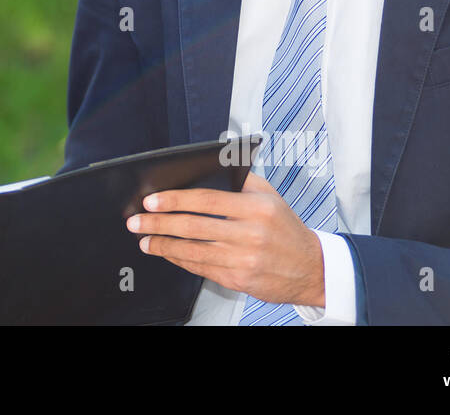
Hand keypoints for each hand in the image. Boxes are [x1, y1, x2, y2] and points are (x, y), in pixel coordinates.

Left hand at [125, 172, 324, 307]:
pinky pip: (201, 269)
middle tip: (136, 222)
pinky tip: (167, 253)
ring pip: (193, 252)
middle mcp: (250, 235)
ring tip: (144, 240)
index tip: (152, 200)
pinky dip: (180, 260)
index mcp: (257, 208)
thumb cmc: (287, 229)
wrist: (313, 269)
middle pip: (193, 227)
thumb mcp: (271, 197)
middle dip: (159, 224)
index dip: (175, 200)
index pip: (206, 201)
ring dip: (163, 246)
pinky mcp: (240, 281)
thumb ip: (241, 180)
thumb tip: (207, 168)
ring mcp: (244, 261)